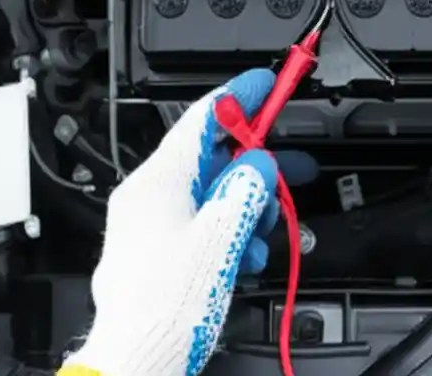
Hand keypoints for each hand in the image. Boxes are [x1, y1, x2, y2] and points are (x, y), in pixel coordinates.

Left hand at [60, 70, 280, 375]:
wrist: (135, 361)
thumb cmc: (165, 306)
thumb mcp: (220, 240)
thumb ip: (245, 192)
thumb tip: (258, 164)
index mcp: (158, 181)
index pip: (204, 118)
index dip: (242, 96)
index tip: (270, 82)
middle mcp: (149, 197)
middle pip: (213, 159)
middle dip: (258, 166)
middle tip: (296, 165)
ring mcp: (151, 225)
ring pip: (212, 196)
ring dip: (249, 210)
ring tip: (269, 231)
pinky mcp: (158, 253)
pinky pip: (202, 227)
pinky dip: (231, 236)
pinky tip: (247, 258)